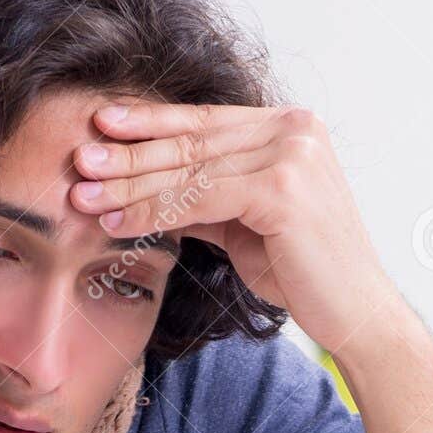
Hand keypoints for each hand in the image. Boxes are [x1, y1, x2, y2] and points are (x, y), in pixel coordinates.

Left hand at [69, 102, 403, 355]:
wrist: (354, 311)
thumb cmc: (303, 270)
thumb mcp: (244, 221)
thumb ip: (204, 197)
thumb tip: (142, 188)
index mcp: (292, 127)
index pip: (207, 121)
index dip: (151, 121)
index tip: (102, 124)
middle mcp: (295, 130)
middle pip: (194, 141)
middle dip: (130, 153)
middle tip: (79, 160)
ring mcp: (293, 155)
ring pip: (191, 169)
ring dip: (130, 184)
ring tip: (84, 194)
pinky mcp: (283, 189)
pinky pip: (199, 199)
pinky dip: (152, 211)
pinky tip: (116, 222)